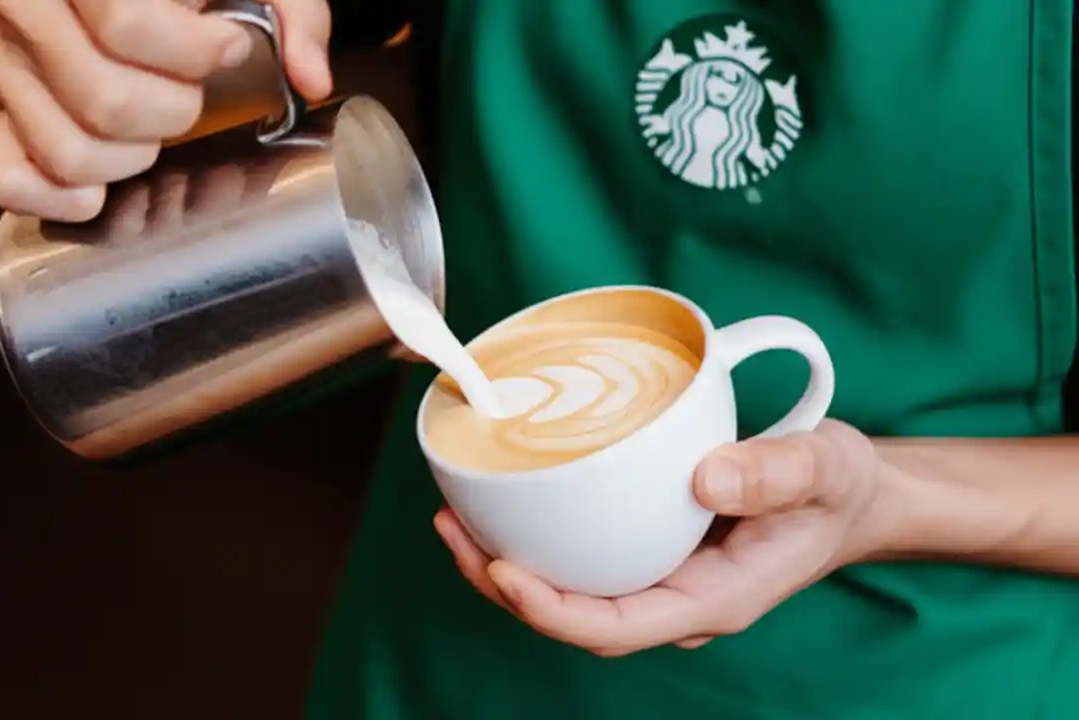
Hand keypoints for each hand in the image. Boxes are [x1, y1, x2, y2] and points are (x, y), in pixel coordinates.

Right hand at [0, 0, 331, 221]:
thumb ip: (293, 12)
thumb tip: (311, 78)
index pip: (123, 23)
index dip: (197, 50)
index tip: (231, 44)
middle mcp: (26, 12)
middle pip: (104, 99)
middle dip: (174, 111)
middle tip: (191, 92)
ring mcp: (6, 70)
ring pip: (68, 152)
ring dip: (133, 158)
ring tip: (154, 126)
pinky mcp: (1, 120)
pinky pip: (9, 182)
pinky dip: (63, 197)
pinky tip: (107, 185)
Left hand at [434, 420, 893, 656]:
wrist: (851, 498)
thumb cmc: (838, 489)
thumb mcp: (825, 469)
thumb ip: (775, 475)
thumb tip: (704, 478)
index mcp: (712, 599)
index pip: (615, 628)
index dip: (551, 611)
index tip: (503, 570)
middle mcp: (676, 597)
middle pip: (573, 615)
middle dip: (504, 585)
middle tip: (452, 528)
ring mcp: (661, 575)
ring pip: (570, 589)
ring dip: (507, 562)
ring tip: (455, 516)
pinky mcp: (650, 547)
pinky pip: (584, 557)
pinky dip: (539, 536)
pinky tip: (506, 501)